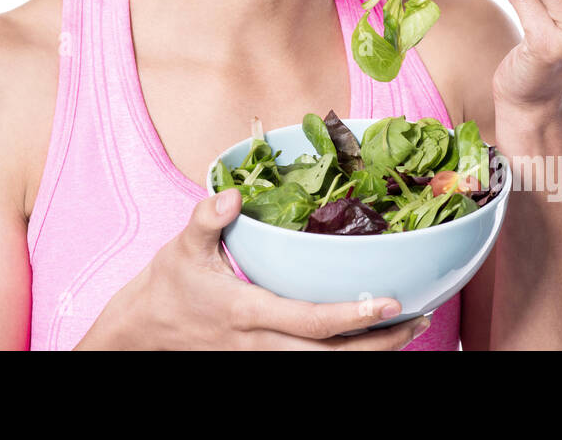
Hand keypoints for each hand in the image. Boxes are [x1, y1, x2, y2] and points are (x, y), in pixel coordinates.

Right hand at [75, 189, 431, 349]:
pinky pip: (311, 364)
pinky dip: (345, 355)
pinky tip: (370, 339)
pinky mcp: (264, 361)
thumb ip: (207, 218)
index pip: (311, 322)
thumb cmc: (166, 287)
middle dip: (380, 344)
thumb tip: (235, 194)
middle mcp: (262, 345)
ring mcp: (264, 359)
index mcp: (248, 313)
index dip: (354, 316)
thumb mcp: (182, 247)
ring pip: (326, 367)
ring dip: (371, 353)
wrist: (142, 334)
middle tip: (419, 317)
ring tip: (408, 328)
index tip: (391, 301)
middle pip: (331, 357)